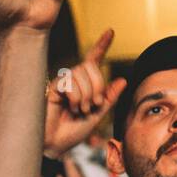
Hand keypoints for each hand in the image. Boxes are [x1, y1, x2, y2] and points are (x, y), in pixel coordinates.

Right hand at [44, 28, 125, 156]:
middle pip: (91, 66)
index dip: (102, 45)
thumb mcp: (98, 115)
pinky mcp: (53, 87)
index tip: (111, 31)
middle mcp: (73, 81)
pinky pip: (70, 82)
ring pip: (81, 74)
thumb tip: (123, 80)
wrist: (56, 145)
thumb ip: (109, 98)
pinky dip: (75, 97)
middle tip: (93, 105)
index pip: (93, 61)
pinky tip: (70, 108)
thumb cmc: (72, 132)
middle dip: (97, 86)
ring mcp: (63, 83)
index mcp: (85, 85)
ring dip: (86, 95)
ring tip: (80, 110)